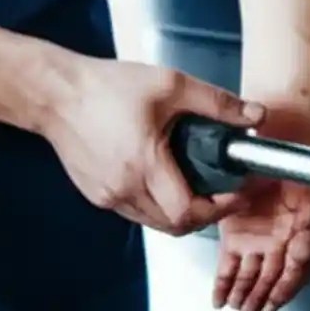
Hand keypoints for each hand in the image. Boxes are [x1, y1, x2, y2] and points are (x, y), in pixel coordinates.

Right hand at [38, 56, 263, 234]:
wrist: (54, 93)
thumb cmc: (105, 87)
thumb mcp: (170, 85)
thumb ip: (217, 103)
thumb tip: (255, 116)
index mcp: (144, 166)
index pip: (189, 212)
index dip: (220, 208)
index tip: (237, 193)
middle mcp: (124, 190)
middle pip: (176, 225)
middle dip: (207, 213)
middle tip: (226, 193)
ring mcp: (108, 197)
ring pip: (157, 223)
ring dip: (183, 213)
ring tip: (202, 188)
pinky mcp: (98, 196)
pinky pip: (138, 214)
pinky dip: (159, 207)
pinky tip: (168, 182)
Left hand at [212, 105, 309, 310]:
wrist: (276, 119)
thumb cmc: (300, 141)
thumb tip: (305, 244)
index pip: (302, 264)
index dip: (290, 281)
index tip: (278, 292)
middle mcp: (287, 233)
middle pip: (277, 275)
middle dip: (265, 296)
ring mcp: (262, 233)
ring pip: (255, 274)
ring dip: (247, 294)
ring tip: (240, 308)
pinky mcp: (238, 231)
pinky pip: (232, 263)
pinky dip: (225, 282)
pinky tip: (221, 297)